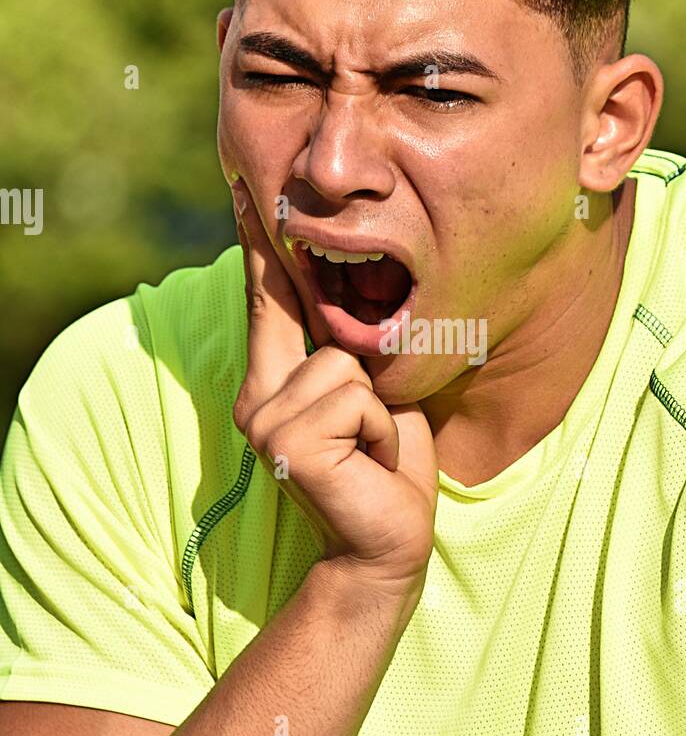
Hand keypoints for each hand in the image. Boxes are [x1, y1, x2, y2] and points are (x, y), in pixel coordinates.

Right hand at [230, 180, 438, 594]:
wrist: (387, 547)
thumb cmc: (386, 469)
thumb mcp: (370, 395)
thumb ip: (344, 351)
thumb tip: (343, 293)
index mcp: (272, 384)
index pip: (269, 299)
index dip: (260, 243)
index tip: (249, 187)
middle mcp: (257, 399)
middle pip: (324, 326)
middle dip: (364, 372)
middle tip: (369, 439)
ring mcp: (265, 422)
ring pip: (347, 363)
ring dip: (381, 411)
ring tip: (372, 452)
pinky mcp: (287, 444)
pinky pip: (359, 398)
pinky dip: (384, 432)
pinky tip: (371, 466)